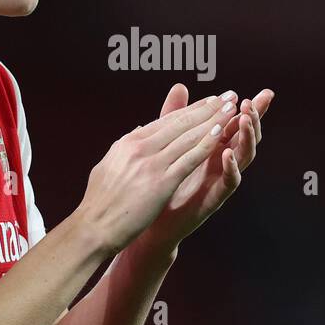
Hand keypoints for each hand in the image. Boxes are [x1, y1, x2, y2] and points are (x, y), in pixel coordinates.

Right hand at [74, 92, 243, 254]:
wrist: (94, 228)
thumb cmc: (100, 202)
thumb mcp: (110, 165)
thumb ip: (127, 146)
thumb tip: (140, 130)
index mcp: (129, 143)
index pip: (166, 121)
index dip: (191, 109)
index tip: (209, 101)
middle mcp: (140, 147)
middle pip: (180, 123)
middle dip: (207, 108)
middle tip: (228, 96)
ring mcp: (151, 164)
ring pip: (188, 136)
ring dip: (213, 120)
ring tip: (230, 108)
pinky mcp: (161, 182)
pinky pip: (189, 158)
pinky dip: (206, 143)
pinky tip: (221, 133)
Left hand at [134, 83, 272, 253]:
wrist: (153, 219)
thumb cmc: (164, 180)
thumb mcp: (170, 142)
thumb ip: (177, 115)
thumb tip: (181, 86)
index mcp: (215, 146)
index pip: (238, 123)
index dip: (251, 109)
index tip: (264, 92)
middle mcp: (223, 161)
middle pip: (247, 137)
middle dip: (254, 119)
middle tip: (255, 102)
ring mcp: (221, 179)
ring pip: (244, 157)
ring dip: (247, 137)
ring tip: (245, 119)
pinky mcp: (214, 198)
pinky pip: (229, 182)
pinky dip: (231, 168)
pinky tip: (227, 154)